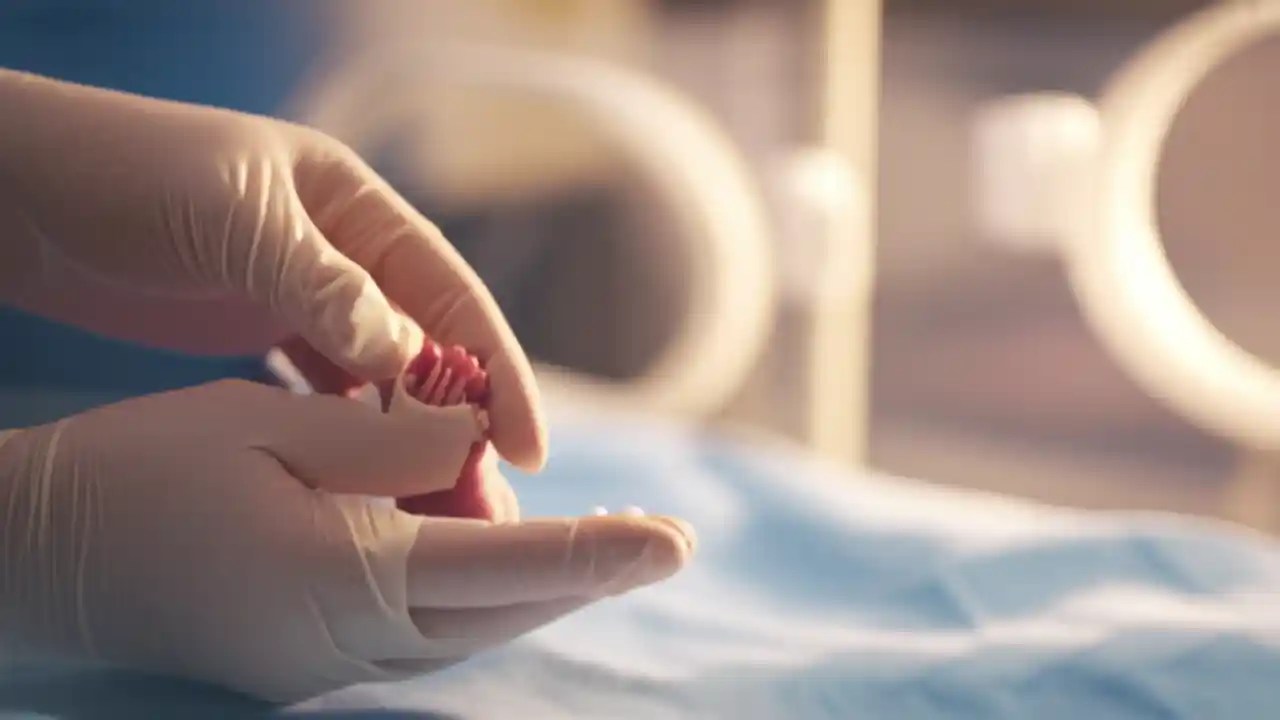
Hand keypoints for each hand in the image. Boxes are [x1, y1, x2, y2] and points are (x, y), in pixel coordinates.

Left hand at [0, 69, 543, 470]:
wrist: (19, 186)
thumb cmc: (123, 175)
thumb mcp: (231, 219)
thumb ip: (321, 284)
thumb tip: (410, 359)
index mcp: (354, 206)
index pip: (449, 293)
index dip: (497, 367)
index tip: (526, 442)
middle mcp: (341, 251)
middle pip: (426, 342)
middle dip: (463, 417)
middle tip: (488, 498)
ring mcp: (300, 292)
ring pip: (378, 375)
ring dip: (410, 433)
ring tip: (435, 503)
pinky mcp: (259, 327)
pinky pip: (323, 388)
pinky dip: (348, 430)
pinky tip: (365, 476)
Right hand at [0, 381, 694, 701]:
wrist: (42, 560)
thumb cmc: (140, 478)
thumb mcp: (264, 429)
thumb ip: (386, 442)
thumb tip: (476, 445)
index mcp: (345, 581)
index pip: (504, 570)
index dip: (599, 555)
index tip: (677, 542)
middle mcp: (352, 643)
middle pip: (502, 609)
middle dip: (576, 566)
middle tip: (629, 523)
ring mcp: (331, 665)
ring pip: (468, 623)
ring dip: (516, 569)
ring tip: (518, 501)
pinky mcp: (314, 660)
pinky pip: (420, 625)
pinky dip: (459, 578)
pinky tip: (450, 523)